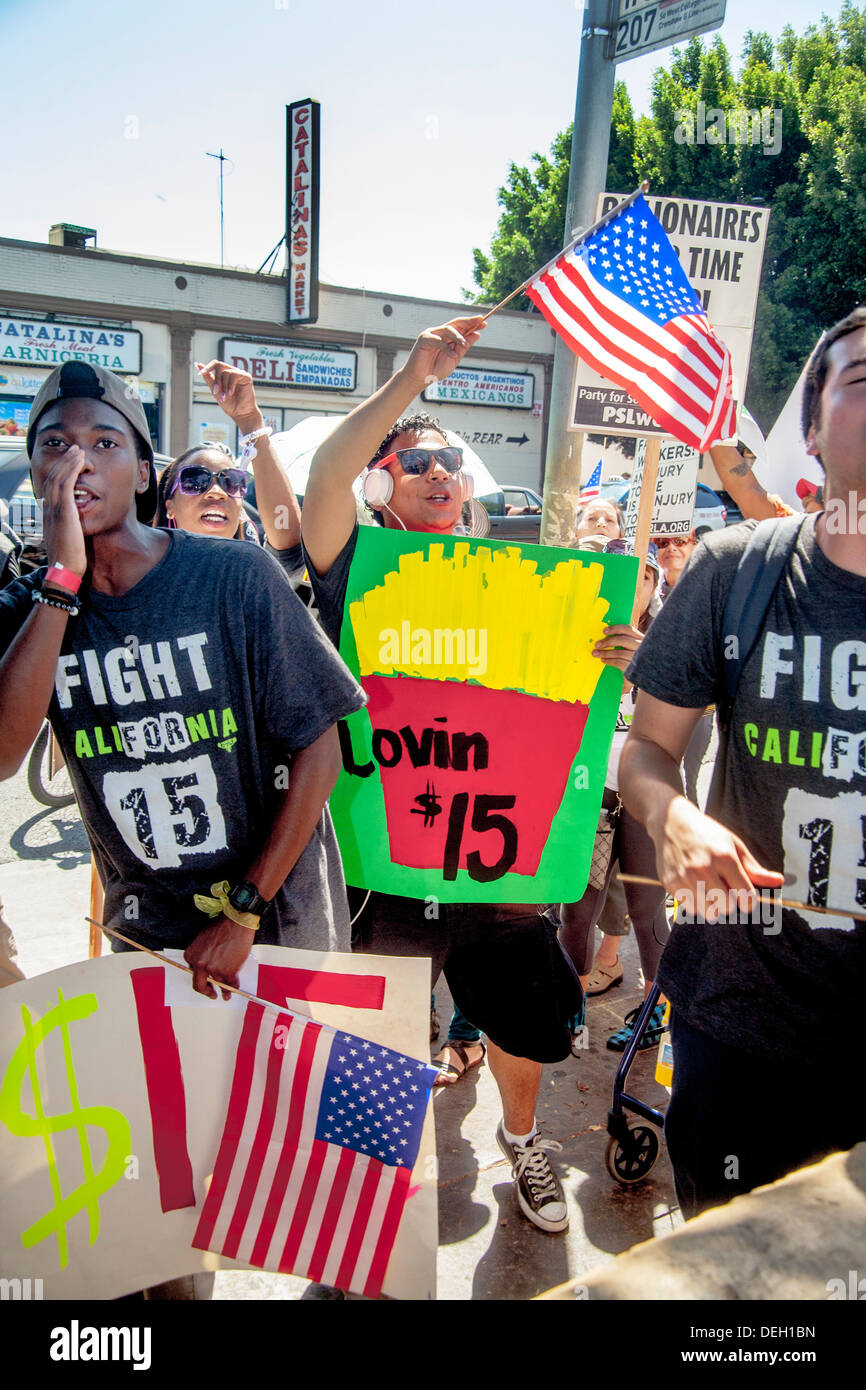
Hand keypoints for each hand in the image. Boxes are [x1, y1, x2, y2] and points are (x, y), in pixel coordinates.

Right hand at [39, 445, 87, 576]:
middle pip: (52, 478)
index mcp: (49, 515)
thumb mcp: (67, 538)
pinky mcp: (64, 512)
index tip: (69, 465)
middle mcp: (49, 510)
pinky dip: (72, 470)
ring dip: (68, 462)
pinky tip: (80, 461)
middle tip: (73, 451)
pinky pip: (66, 484)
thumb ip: (69, 526)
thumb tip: (75, 523)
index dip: (59, 474)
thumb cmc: (69, 559)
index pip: (50, 488)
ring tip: (78, 451)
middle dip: (63, 463)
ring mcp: (55, 510)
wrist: (64, 570)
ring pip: (58, 478)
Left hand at [184, 916, 253, 999]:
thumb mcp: (203, 940)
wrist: (235, 922)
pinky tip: (234, 989)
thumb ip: (202, 954)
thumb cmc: (221, 927)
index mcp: (191, 956)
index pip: (193, 972)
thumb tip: (207, 964)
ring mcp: (213, 970)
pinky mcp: (228, 972)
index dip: (201, 977)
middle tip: (211, 994)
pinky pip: (231, 984)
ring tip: (226, 995)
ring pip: (218, 984)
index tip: (205, 981)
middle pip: (200, 985)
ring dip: (223, 991)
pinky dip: (233, 988)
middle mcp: (199, 965)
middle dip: (206, 992)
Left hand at [195, 360, 262, 434]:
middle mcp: (232, 372)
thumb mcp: (215, 390)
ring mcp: (239, 374)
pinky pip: (234, 375)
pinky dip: (230, 386)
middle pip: (219, 366)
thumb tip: (198, 364)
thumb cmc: (229, 404)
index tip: (199, 374)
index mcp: (225, 374)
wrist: (239, 413)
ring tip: (225, 396)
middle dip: (216, 380)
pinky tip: (230, 394)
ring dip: (223, 386)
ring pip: (226, 372)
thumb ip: (208, 377)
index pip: (215, 364)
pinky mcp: (246, 377)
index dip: (207, 367)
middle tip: (216, 391)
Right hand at [402, 317, 485, 391]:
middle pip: (456, 324)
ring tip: (465, 345)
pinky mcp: (424, 339)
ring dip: (458, 337)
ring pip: (448, 330)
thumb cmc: (435, 370)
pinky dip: (446, 347)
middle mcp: (440, 333)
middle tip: (480, 321)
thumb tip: (477, 334)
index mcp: (448, 337)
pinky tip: (453, 355)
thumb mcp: (454, 358)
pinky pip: (438, 340)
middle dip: (469, 322)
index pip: (461, 327)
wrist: (420, 380)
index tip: (484, 322)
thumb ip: (463, 347)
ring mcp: (432, 334)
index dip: (472, 323)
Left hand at [592, 623, 642, 671]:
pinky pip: (619, 663)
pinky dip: (609, 661)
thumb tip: (605, 634)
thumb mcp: (629, 649)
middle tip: (597, 645)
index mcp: (641, 639)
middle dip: (607, 641)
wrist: (637, 679)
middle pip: (622, 640)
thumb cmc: (631, 661)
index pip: (628, 629)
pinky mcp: (635, 669)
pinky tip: (603, 661)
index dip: (615, 628)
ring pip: (619, 652)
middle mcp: (642, 647)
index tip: (604, 631)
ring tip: (596, 654)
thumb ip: (621, 641)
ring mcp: (640, 659)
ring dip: (605, 653)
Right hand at [648, 796, 784, 920]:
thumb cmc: (707, 833)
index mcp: (725, 858)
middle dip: (730, 903)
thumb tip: (778, 881)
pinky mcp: (670, 883)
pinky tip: (695, 888)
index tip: (745, 897)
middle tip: (725, 890)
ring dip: (712, 906)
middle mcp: (704, 868)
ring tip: (710, 890)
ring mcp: (685, 877)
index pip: (746, 897)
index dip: (749, 901)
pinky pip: (690, 908)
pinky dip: (696, 903)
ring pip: (708, 912)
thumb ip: (754, 868)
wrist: (672, 822)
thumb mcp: (734, 845)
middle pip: (727, 907)